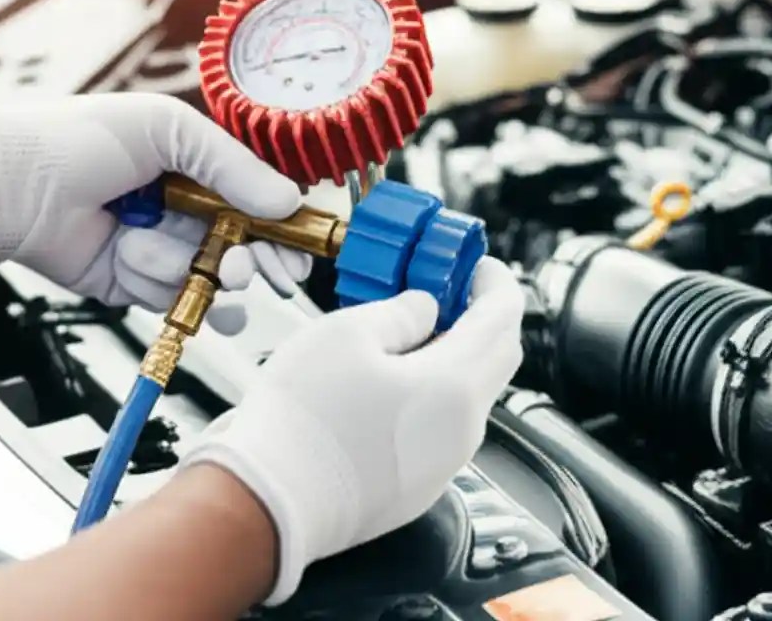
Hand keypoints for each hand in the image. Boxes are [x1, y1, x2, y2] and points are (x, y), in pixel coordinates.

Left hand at [0, 93, 312, 332]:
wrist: (10, 185)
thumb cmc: (78, 139)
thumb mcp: (168, 130)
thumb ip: (233, 166)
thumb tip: (288, 201)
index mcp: (201, 169)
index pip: (263, 203)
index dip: (286, 229)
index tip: (302, 249)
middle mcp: (188, 210)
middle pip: (249, 250)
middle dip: (255, 263)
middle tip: (250, 267)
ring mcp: (165, 249)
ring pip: (213, 281)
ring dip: (201, 274)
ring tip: (189, 265)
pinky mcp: (137, 283)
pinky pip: (171, 297)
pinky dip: (156, 283)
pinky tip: (134, 259)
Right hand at [181, 256, 524, 604]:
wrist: (269, 505)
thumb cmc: (304, 420)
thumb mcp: (347, 334)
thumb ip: (402, 313)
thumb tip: (426, 310)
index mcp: (456, 385)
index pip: (503, 319)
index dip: (496, 284)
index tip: (479, 267)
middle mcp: (463, 430)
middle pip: (497, 360)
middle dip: (484, 320)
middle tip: (450, 295)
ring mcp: (443, 465)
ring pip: (470, 398)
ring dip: (456, 359)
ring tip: (412, 336)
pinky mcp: (417, 489)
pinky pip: (442, 431)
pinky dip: (434, 398)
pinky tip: (393, 385)